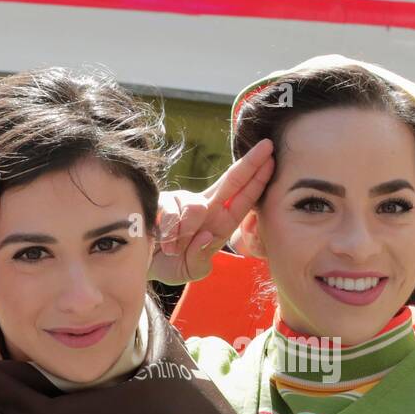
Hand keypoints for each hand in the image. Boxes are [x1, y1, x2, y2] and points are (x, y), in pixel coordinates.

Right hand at [149, 138, 274, 285]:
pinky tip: (166, 245)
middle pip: (232, 180)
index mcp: (220, 222)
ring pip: (197, 207)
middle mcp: (206, 207)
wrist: (142, 264)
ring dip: (187, 232)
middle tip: (267, 145)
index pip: (243, 199)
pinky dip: (170, 234)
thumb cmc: (172, 264)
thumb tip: (206, 235)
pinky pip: (172, 214)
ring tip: (174, 250)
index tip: (273, 160)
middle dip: (251, 163)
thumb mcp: (193, 268)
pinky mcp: (162, 201)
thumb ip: (202, 257)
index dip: (257, 181)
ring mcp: (184, 201)